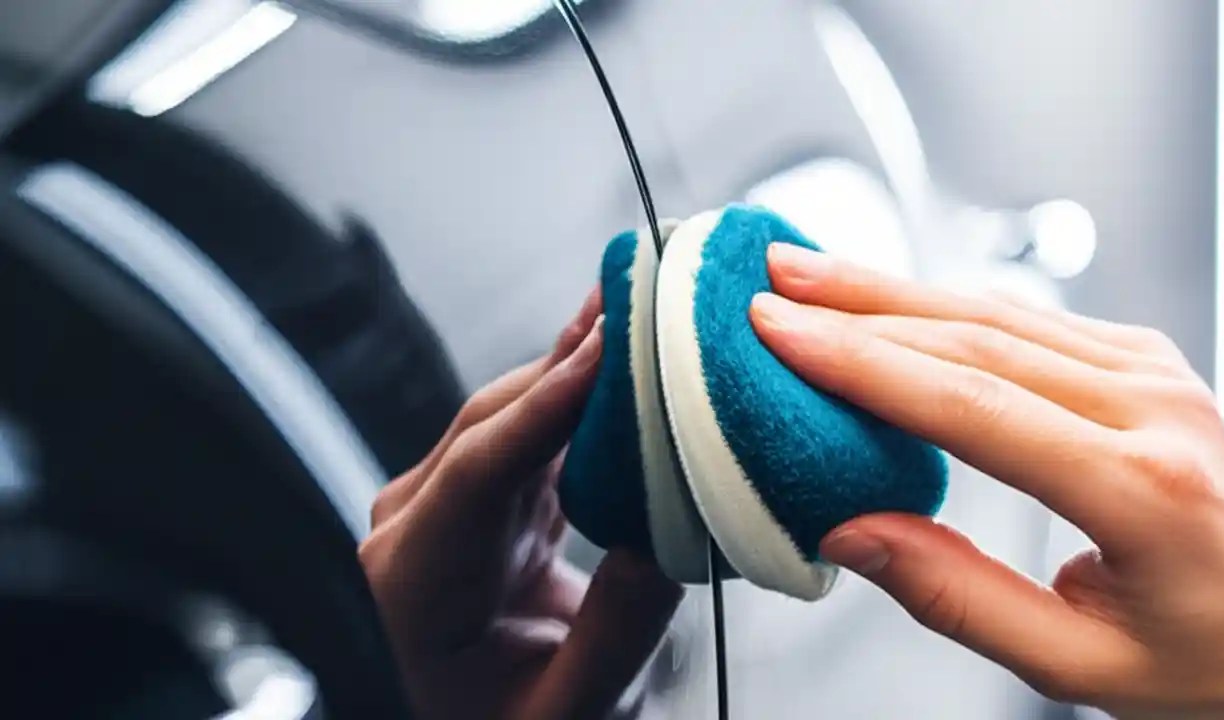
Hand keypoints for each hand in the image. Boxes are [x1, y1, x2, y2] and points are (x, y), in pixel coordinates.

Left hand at [360, 289, 683, 719]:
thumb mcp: (565, 710)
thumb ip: (614, 635)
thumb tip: (667, 532)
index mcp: (411, 580)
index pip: (477, 470)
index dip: (544, 401)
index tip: (605, 346)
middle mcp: (416, 526)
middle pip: (495, 422)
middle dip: (571, 359)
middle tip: (642, 297)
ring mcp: (448, 506)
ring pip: (517, 415)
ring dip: (582, 366)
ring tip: (643, 308)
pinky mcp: (487, 499)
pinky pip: (536, 434)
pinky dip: (585, 400)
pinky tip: (627, 363)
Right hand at [750, 243, 1223, 719]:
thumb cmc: (1212, 661)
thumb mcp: (1080, 666)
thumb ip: (959, 600)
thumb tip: (852, 533)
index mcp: (1143, 489)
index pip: (971, 404)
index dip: (861, 363)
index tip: (781, 331)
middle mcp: (1154, 408)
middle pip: (978, 335)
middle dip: (860, 305)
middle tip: (773, 284)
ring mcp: (1155, 374)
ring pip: (1000, 311)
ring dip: (895, 288)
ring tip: (813, 273)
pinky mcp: (1144, 361)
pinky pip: (1031, 318)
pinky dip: (947, 303)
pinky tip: (893, 296)